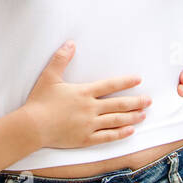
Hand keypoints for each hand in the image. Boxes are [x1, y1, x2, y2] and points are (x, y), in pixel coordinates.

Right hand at [23, 41, 150, 148]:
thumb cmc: (40, 101)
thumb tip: (71, 43)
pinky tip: (130, 131)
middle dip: (135, 102)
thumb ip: (61, 58)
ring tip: (143, 115)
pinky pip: (107, 137)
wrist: (32, 126)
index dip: (125, 82)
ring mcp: (89, 125)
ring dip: (132, 117)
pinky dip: (120, 134)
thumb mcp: (49, 76)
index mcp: (84, 92)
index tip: (138, 80)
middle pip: (118, 104)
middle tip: (149, 100)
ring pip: (116, 121)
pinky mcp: (85, 139)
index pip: (109, 85)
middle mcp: (90, 108)